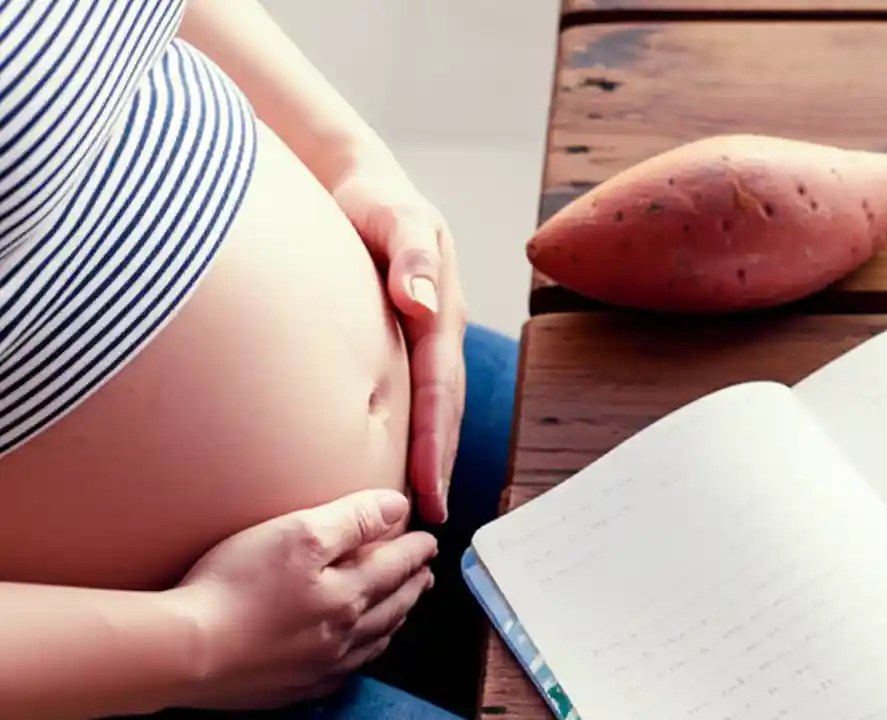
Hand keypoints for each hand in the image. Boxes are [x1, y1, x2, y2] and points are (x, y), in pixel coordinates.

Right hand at [170, 490, 437, 709]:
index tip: (430, 542)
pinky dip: (363, 653)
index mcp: (349, 594)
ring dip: (394, 619)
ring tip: (403, 607)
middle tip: (425, 574)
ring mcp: (318, 665)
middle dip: (413, 586)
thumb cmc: (237, 585)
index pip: (396, 566)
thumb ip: (353, 519)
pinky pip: (344, 671)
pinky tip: (358, 651)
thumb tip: (398, 508)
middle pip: (392, 606)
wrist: (186, 651)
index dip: (416, 550)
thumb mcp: (298, 532)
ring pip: (373, 640)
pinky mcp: (291, 686)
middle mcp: (343, 634)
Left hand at [333, 161, 466, 524]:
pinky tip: (396, 455)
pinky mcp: (404, 338)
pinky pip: (413, 393)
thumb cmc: (375, 199)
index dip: (436, 446)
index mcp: (440, 315)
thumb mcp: (395, 217)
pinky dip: (412, 430)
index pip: (439, 393)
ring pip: (433, 407)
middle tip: (431, 521)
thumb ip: (411, 257)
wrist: (362, 181)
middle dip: (441, 465)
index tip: (430, 494)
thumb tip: (423, 305)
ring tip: (422, 504)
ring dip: (432, 454)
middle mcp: (439, 333)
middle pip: (445, 411)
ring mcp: (425, 337)